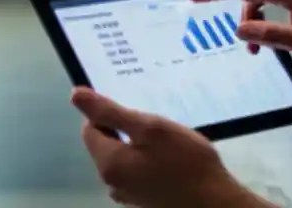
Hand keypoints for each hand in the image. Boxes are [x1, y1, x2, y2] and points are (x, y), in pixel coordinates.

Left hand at [70, 87, 263, 207]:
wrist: (215, 202)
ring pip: (123, 157)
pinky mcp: (144, 200)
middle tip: (155, 123)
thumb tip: (76, 95)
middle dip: (125, 129)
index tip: (136, 109)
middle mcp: (112, 183)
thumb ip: (110, 112)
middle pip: (106, 145)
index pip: (90, 129)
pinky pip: (137, 171)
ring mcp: (129, 195)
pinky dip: (148, 160)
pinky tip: (170, 156)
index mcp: (108, 164)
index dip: (109, 114)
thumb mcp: (149, 127)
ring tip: (166, 138)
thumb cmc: (185, 161)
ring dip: (138, 145)